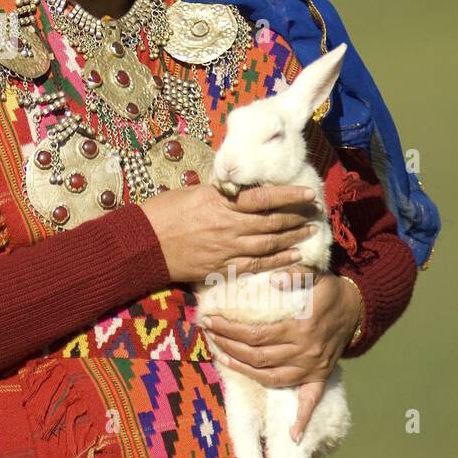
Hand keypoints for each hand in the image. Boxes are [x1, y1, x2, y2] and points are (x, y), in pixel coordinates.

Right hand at [141, 183, 321, 284]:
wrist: (140, 244)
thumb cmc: (161, 213)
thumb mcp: (190, 193)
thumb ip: (218, 193)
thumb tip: (237, 189)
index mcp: (219, 202)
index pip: (263, 197)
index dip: (289, 195)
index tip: (308, 191)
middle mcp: (227, 226)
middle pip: (272, 221)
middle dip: (297, 216)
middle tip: (316, 211)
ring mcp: (226, 249)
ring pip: (269, 244)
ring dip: (293, 238)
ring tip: (310, 231)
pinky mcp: (221, 267)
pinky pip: (255, 265)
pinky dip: (277, 262)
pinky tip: (293, 257)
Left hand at [199, 270, 362, 441]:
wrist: (357, 307)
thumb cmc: (330, 290)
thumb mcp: (315, 275)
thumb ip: (294, 276)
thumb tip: (273, 281)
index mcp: (301, 328)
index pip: (256, 334)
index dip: (229, 329)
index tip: (209, 320)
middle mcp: (305, 352)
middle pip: (257, 356)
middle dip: (227, 345)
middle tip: (207, 333)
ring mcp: (312, 367)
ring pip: (271, 377)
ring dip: (242, 369)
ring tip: (219, 355)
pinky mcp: (319, 376)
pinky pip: (311, 401)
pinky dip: (302, 418)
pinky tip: (292, 434)